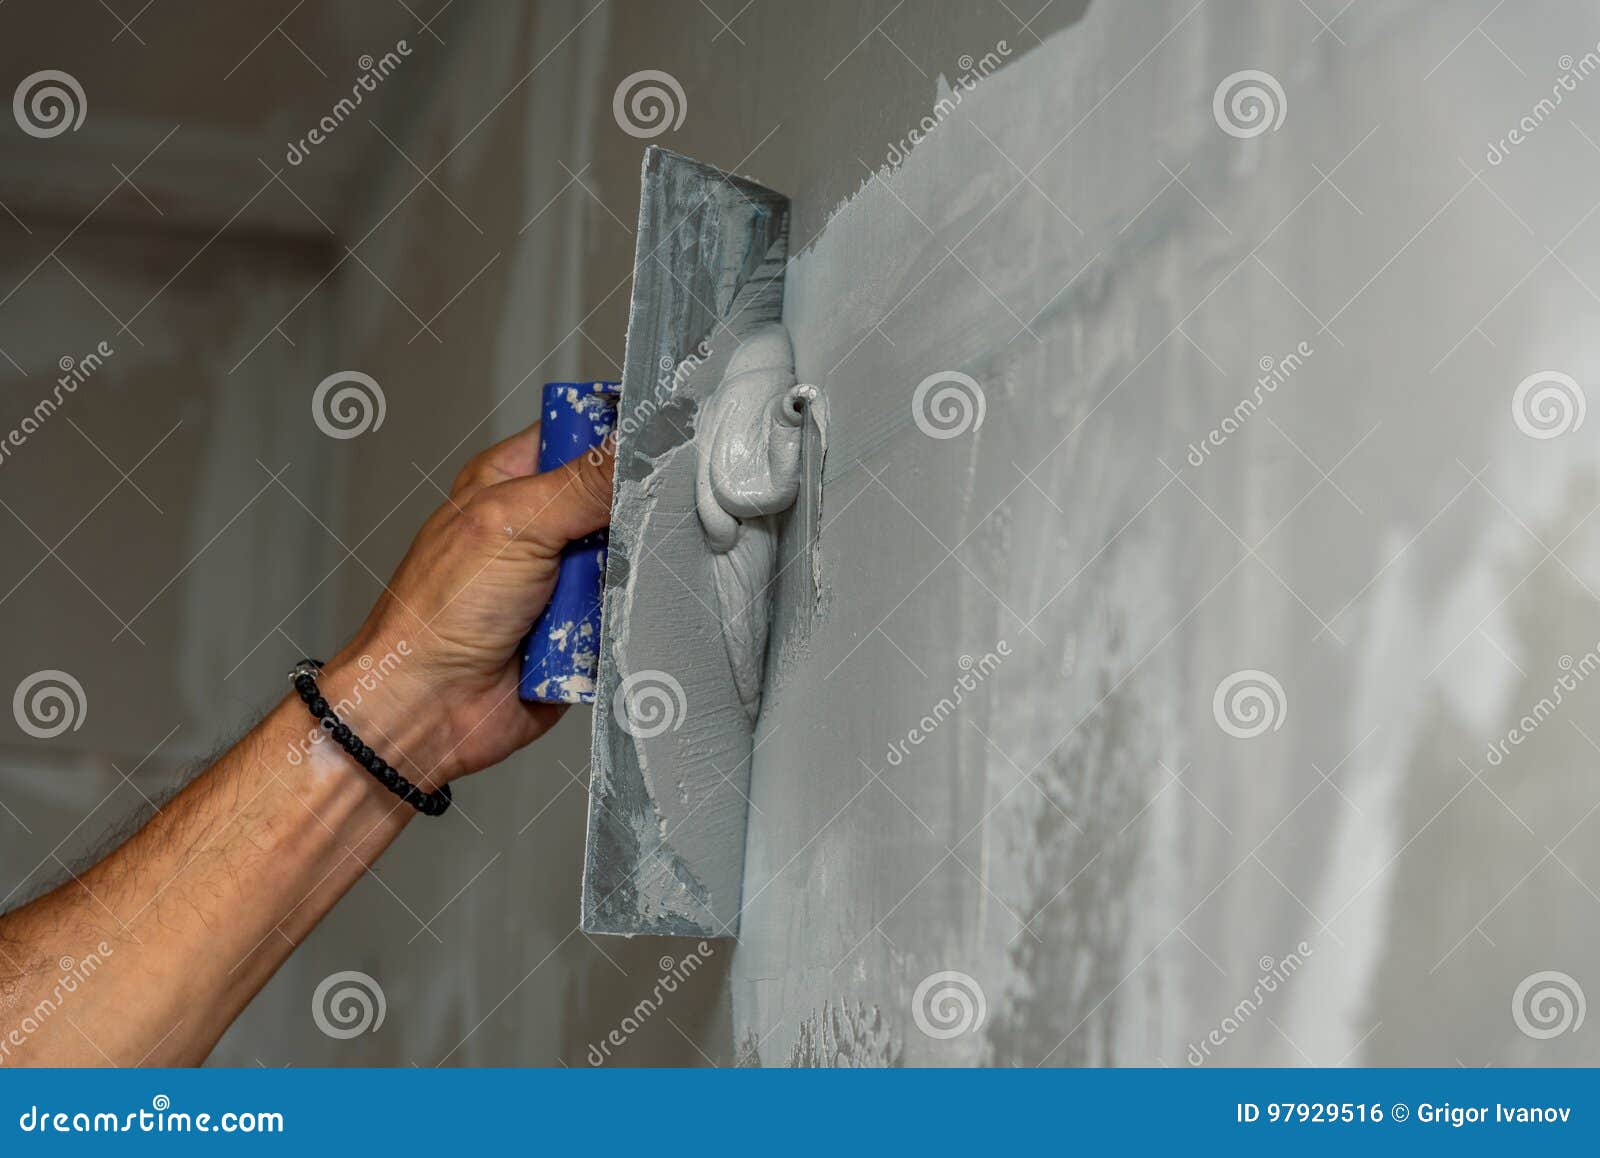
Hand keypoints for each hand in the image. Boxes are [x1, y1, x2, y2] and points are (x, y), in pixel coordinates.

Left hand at [319, 423, 614, 787]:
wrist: (431, 708)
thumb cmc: (436, 615)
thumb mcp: (514, 524)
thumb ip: (583, 482)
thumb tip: (638, 441)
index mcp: (514, 478)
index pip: (582, 431)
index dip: (618, 432)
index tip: (655, 441)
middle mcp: (542, 524)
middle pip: (619, 497)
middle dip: (629, 516)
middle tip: (621, 530)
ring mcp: (565, 576)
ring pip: (631, 556)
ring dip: (623, 574)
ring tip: (596, 588)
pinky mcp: (583, 625)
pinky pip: (628, 609)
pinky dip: (622, 618)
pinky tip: (600, 625)